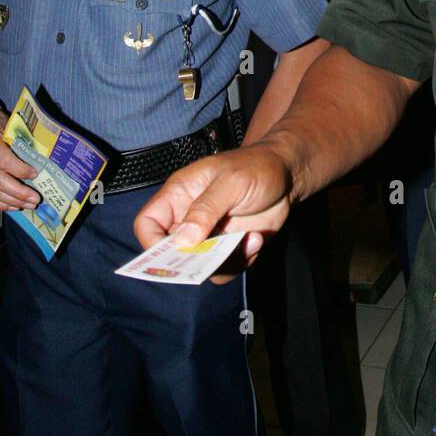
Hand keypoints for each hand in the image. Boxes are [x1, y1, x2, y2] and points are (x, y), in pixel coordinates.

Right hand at [0, 109, 39, 212]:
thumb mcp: (9, 128)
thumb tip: (41, 167)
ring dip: (11, 201)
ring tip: (28, 205)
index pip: (4, 160)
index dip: (20, 171)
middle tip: (35, 199)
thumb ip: (20, 146)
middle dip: (18, 193)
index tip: (35, 175)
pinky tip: (13, 205)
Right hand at [133, 143, 293, 282]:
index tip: (173, 255)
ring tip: (248, 238)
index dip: (152, 243)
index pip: (147, 224)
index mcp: (179, 195)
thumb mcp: (230, 183)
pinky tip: (256, 239)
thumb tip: (182, 241)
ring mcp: (209, 235)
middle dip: (193, 261)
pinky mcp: (228, 247)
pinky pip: (225, 269)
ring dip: (225, 261)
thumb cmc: (256, 167)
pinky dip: (242, 260)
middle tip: (217, 255)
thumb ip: (205, 209)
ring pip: (200, 266)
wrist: (288, 175)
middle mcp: (189, 218)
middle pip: (171, 253)